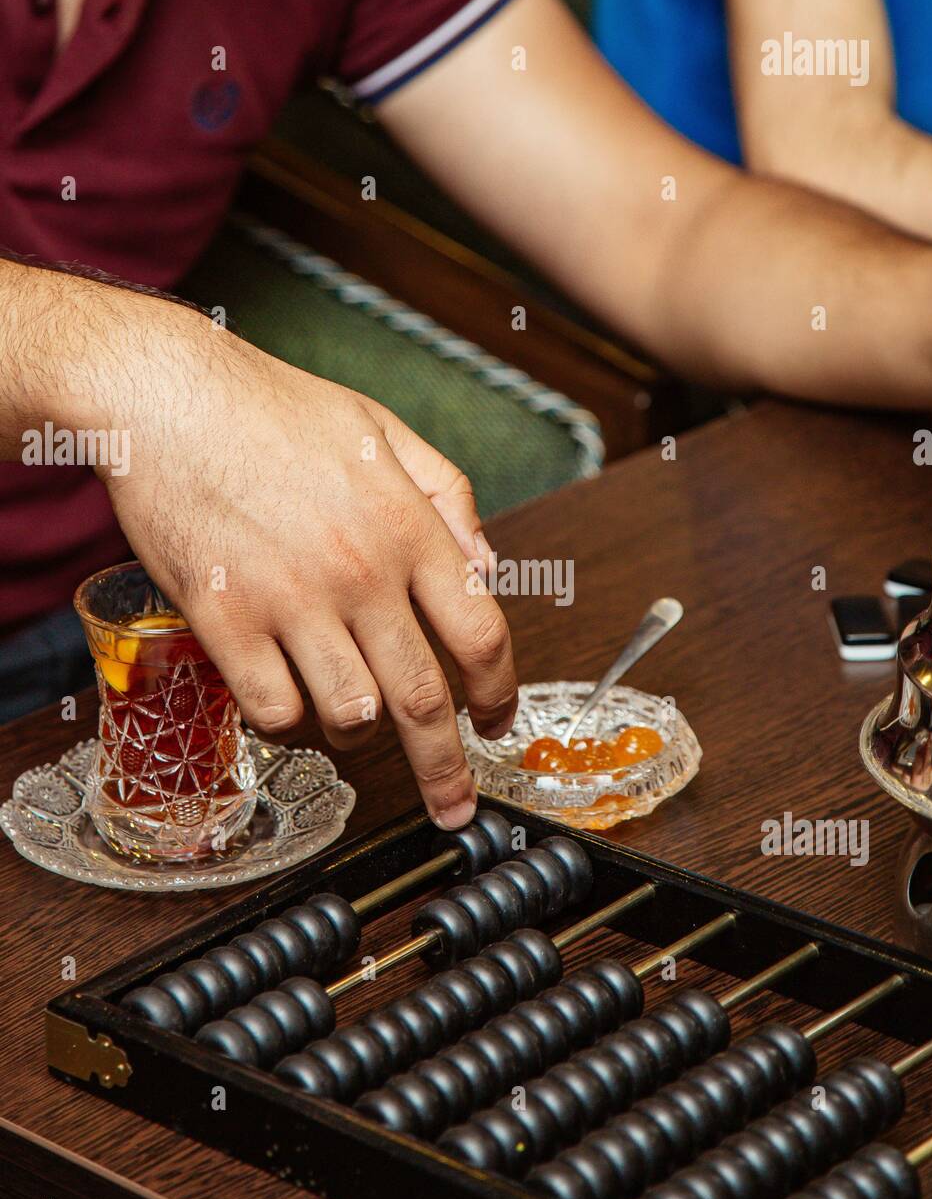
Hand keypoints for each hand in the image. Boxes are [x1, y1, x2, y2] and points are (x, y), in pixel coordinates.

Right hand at [97, 311, 516, 828]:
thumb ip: (446, 494)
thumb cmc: (272, 408)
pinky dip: (286, 718)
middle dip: (447, 768)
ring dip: (358, 732)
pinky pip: (273, 710)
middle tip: (454, 804)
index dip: (500, 693)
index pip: (481, 632)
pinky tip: (284, 695)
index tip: (498, 724)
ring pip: (350, 714)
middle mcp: (359, 571)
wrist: (164, 393)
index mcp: (407, 525)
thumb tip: (488, 565)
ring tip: (350, 714)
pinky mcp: (223, 620)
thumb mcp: (381, 429)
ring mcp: (290, 600)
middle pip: (423, 699)